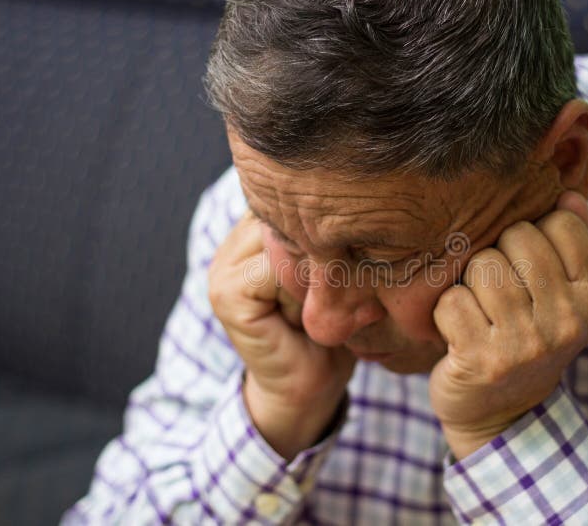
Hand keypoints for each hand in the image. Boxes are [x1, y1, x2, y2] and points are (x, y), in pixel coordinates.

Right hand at [208, 210, 355, 460]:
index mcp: (259, 229)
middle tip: (354, 293)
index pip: (301, 202)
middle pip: (294, 219)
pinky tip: (311, 320)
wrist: (308, 388)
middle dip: (329, 253)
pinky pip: (277, 270)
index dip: (335, 231)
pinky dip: (304, 294)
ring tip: (331, 309)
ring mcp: (223, 266)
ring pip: (287, 242)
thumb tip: (361, 199)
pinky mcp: (227, 293)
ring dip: (319, 275)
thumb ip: (330, 237)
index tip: (364, 262)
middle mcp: (234, 241)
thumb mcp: (336, 272)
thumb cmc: (331, 327)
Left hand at [430, 191, 587, 458]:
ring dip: (470, 283)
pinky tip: (460, 331)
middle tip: (499, 291)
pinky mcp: (484, 360)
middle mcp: (569, 320)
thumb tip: (567, 193)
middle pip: (517, 237)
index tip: (528, 267)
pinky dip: (446, 311)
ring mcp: (527, 343)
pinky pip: (451, 300)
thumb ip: (571, 241)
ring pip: (483, 265)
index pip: (559, 222)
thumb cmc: (529, 336)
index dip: (532, 235)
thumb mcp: (562, 293)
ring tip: (481, 309)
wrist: (503, 411)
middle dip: (498, 254)